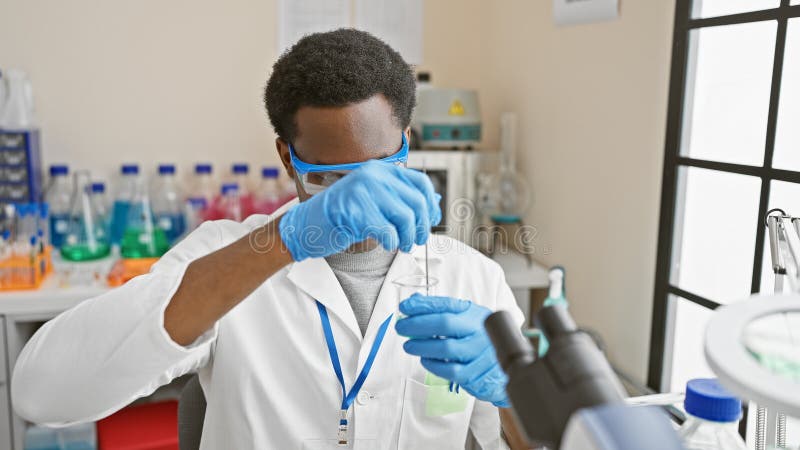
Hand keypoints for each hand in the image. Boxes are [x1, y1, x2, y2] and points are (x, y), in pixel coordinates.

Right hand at [278, 161, 440, 260]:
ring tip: (404, 245)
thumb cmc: (342, 215)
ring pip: (406, 218)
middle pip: (416, 202)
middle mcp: (373, 176)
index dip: (431, 204)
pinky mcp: (356, 212)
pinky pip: (388, 231)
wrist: (307, 225)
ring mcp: (363, 192)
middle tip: (418, 239)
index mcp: (380, 170)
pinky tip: (387, 244)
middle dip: (423, 225)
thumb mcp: (374, 201)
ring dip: (409, 237)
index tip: (431, 220)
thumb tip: (435, 202)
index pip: (420, 182)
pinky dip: (393, 242)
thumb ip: (400, 199)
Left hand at [395, 294, 509, 406]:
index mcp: (473, 314)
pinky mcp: (475, 373)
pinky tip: (425, 360)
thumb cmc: (479, 336)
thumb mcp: (465, 317)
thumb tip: (413, 302)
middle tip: (401, 327)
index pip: (446, 305)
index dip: (424, 305)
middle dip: (417, 325)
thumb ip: (440, 310)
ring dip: (421, 346)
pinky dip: (433, 365)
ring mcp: (478, 352)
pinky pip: (450, 370)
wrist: (506, 361)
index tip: (405, 307)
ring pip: (445, 348)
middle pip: (444, 324)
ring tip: (409, 345)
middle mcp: (477, 331)